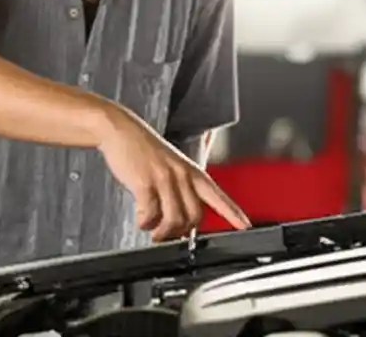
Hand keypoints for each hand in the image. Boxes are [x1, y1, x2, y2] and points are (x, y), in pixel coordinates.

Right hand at [95, 104, 250, 241]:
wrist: (120, 130)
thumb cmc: (145, 150)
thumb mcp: (172, 166)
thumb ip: (182, 190)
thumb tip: (185, 222)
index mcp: (192, 171)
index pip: (218, 195)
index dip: (233, 213)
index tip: (245, 226)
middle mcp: (182, 175)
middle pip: (195, 216)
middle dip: (182, 232)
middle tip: (170, 235)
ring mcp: (164, 178)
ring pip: (174, 219)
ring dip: (162, 232)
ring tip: (154, 230)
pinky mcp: (145, 182)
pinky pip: (150, 215)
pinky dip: (145, 223)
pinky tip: (141, 220)